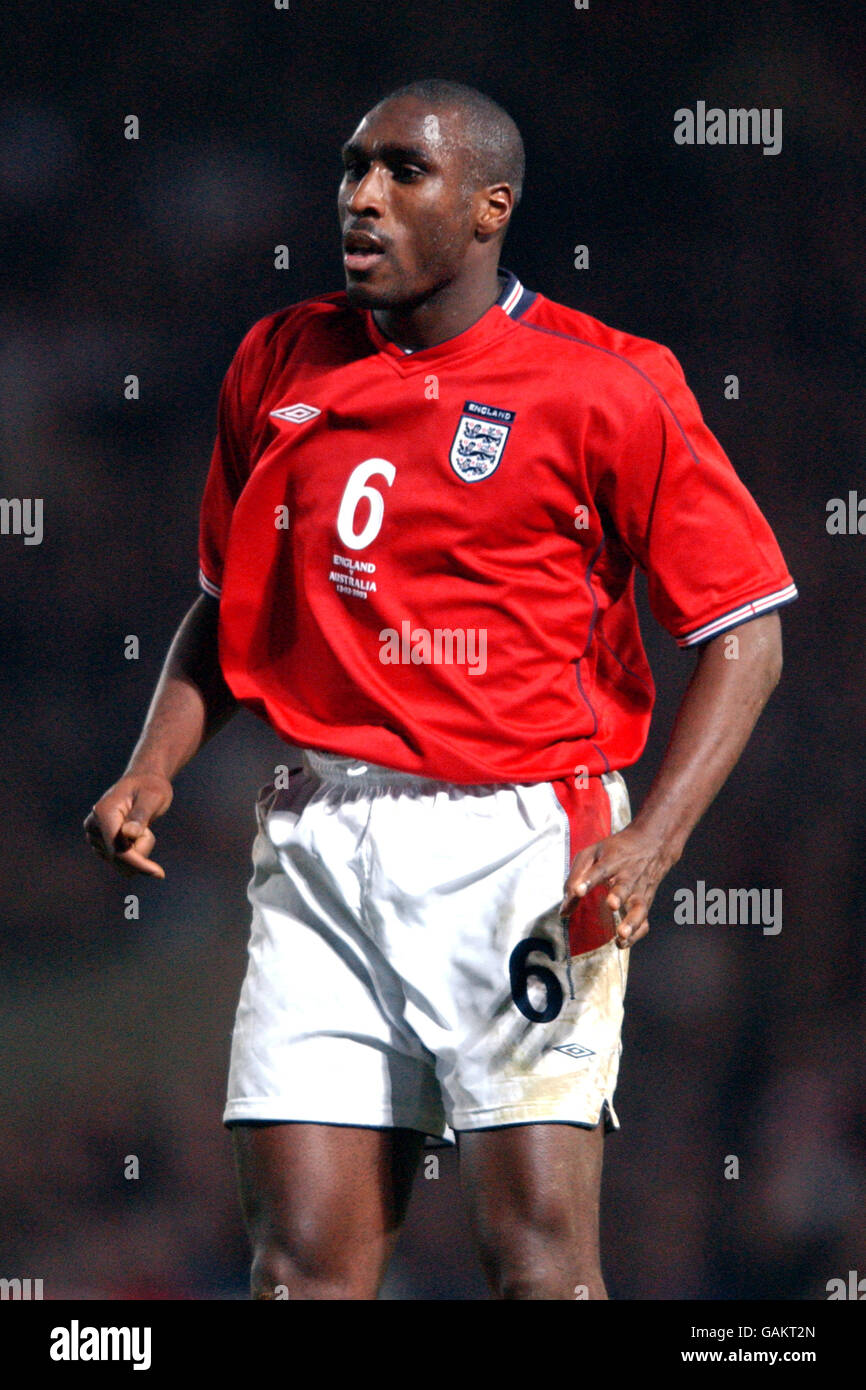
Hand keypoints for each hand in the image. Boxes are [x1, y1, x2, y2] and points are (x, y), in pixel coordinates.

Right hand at [83, 772, 172, 878]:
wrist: (143, 781)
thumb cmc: (150, 787)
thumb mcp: (153, 797)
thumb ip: (141, 815)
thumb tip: (128, 834)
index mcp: (104, 813)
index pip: (118, 849)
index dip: (138, 863)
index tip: (159, 873)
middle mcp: (93, 826)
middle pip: (119, 859)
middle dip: (141, 850)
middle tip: (149, 829)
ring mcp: (94, 836)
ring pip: (121, 861)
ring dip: (139, 849)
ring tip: (142, 826)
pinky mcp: (98, 844)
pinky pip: (121, 860)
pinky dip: (135, 850)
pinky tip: (136, 832)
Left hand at [559, 821, 676, 949]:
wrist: (653, 844)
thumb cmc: (617, 850)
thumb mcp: (593, 853)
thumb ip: (576, 877)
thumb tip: (565, 909)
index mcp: (612, 860)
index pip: (599, 869)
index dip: (588, 880)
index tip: (578, 891)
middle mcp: (628, 876)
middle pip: (624, 886)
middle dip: (618, 896)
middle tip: (612, 905)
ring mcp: (639, 890)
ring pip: (639, 907)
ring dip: (632, 922)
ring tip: (622, 934)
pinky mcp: (646, 902)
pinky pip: (645, 921)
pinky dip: (637, 934)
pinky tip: (623, 943)